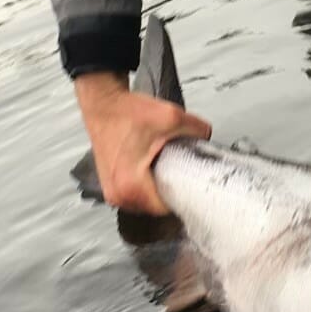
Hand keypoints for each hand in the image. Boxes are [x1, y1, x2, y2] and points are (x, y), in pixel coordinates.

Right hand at [74, 71, 211, 214]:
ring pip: (144, 203)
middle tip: (180, 172)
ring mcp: (111, 191)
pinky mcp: (109, 185)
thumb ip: (197, 129)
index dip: (183, 196)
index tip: (191, 185)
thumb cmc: (125, 112)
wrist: (103, 103)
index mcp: (131, 185)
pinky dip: (144, 185)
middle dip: (170, 191)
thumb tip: (207, 139)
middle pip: (156, 209)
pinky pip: (134, 195)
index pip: (167, 209)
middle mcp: (118, 194)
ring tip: (164, 170)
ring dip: (156, 190)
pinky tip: (150, 169)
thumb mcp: (171, 117)